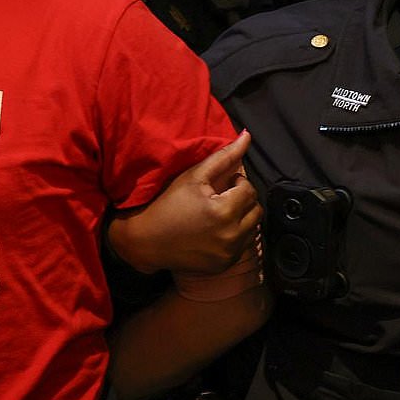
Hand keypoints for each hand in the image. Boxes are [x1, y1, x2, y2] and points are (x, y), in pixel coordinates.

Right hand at [106, 132, 260, 275]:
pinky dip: (233, 236)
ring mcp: (228, 253)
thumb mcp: (192, 178)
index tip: (218, 187)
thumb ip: (223, 157)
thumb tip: (247, 136)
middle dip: (242, 200)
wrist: (145, 241)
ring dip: (241, 218)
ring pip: (252, 227)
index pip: (248, 190)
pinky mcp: (224, 264)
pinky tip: (214, 230)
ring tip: (219, 213)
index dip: (235, 184)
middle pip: (255, 209)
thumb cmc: (166, 205)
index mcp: (223, 211)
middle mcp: (230, 235)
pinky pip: (242, 245)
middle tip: (220, 198)